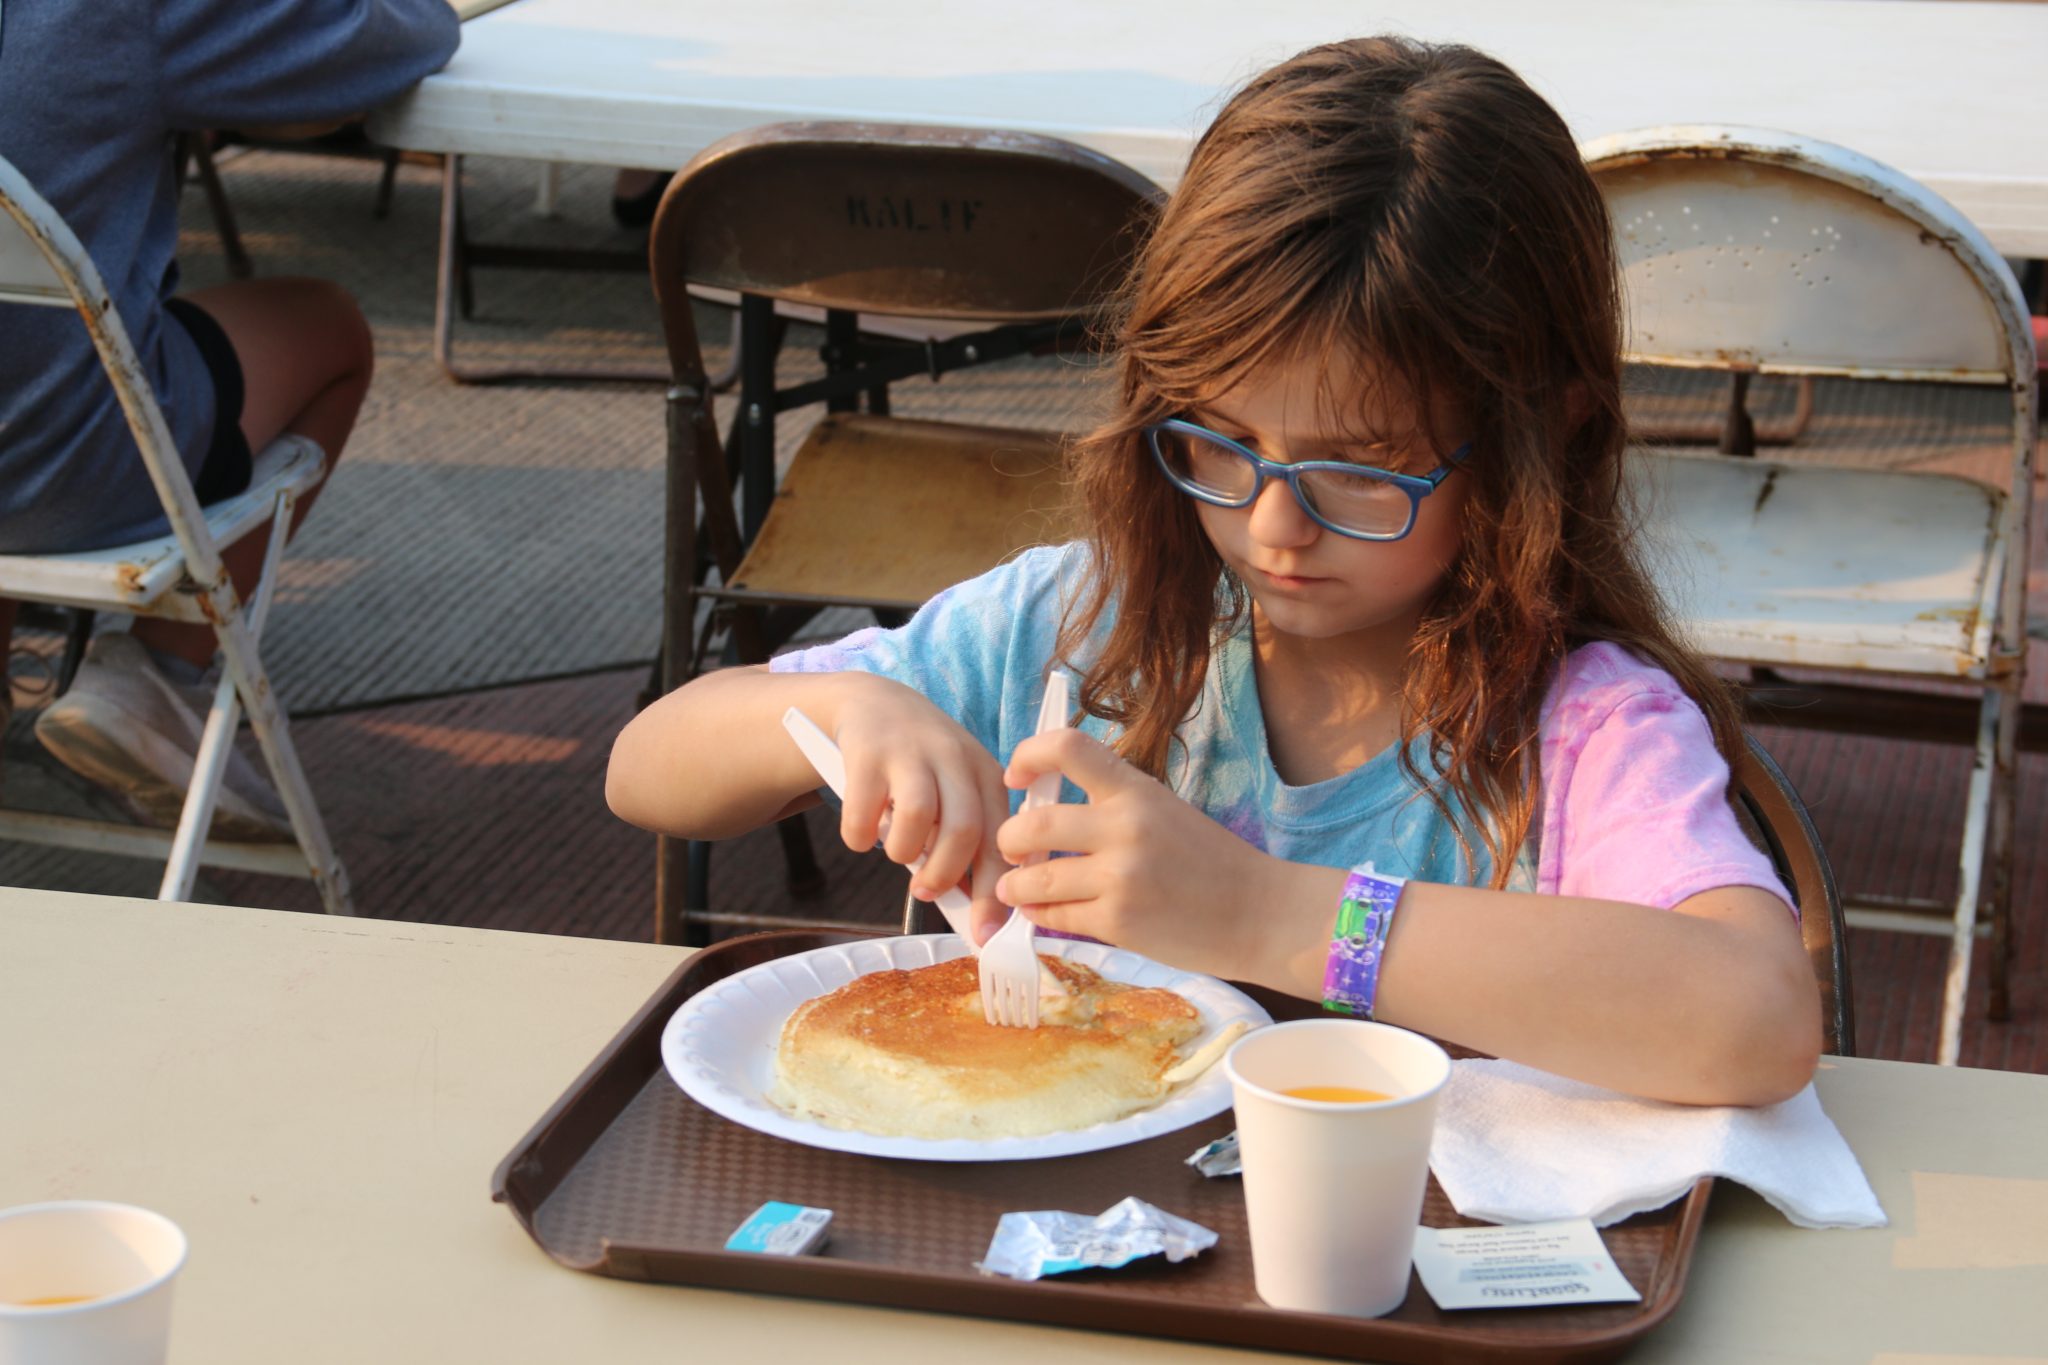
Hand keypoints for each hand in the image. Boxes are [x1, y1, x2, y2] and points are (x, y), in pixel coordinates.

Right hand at [825, 676, 1011, 941]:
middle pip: (963, 830)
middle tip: (926, 892)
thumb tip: (976, 913)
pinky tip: (863, 833)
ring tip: (897, 852)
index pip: (1002, 841)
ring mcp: (911, 753)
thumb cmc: (924, 766)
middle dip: (944, 875)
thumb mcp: (958, 790)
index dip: (994, 893)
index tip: (984, 934)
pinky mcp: (868, 754)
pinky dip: (860, 839)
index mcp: (987, 775)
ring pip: (917, 819)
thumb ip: (969, 840)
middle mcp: (955, 759)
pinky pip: (864, 815)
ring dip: (904, 854)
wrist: (875, 704)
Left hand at [991, 728, 1283, 977]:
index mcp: (1136, 790)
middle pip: (1032, 824)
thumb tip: (1042, 812)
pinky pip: (1055, 916)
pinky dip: (1040, 915)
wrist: (1259, 913)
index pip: (1067, 747)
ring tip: (1016, 889)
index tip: (1016, 777)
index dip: (1027, 756)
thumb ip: (1110, 805)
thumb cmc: (1210, 862)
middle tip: (1012, 849)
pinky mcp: (1118, 922)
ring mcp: (1121, 876)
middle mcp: (1126, 826)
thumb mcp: (1163, 811)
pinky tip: (1043, 913)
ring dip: (1014, 886)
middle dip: (1009, 839)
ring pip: (1034, 878)